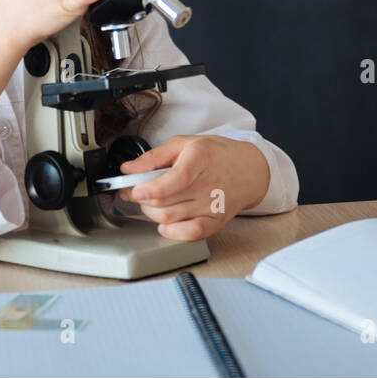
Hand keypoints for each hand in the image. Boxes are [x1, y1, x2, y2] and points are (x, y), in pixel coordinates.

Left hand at [116, 135, 271, 239]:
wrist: (248, 169)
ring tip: (150, 203)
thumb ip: (154, 157)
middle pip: (165, 201)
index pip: (173, 180)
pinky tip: (164, 225)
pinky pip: (191, 234)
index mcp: (200, 159)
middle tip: (136, 192)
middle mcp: (208, 184)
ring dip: (151, 213)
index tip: (133, 189)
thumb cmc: (216, 154)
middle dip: (142, 199)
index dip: (149, 188)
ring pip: (170, 218)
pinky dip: (173, 233)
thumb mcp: (184, 144)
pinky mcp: (215, 221)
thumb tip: (128, 169)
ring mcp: (212, 206)